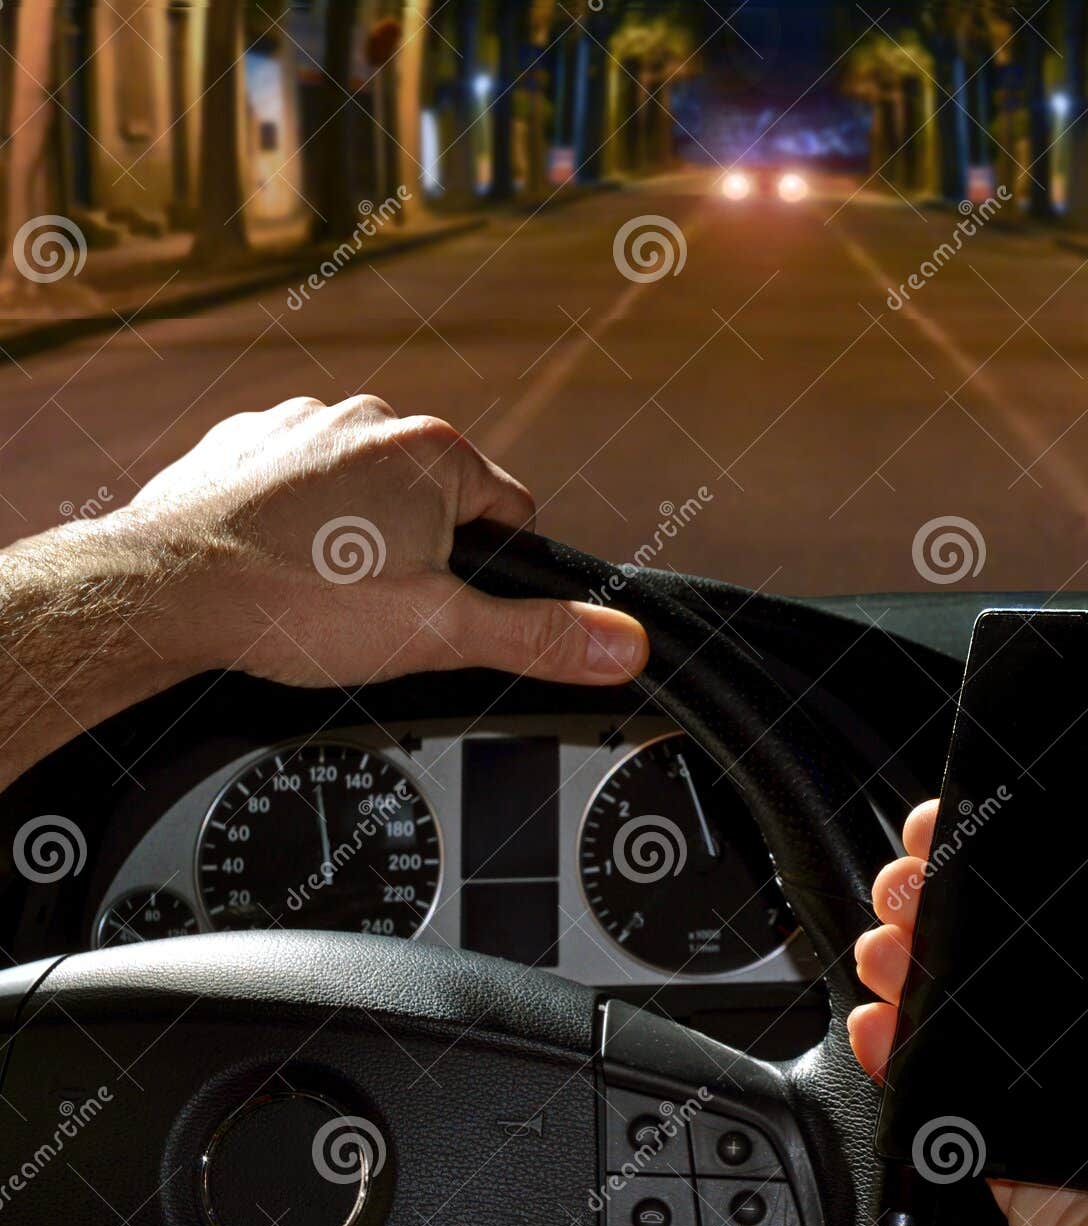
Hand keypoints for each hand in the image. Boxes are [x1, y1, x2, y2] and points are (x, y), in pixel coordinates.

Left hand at [0, 395, 646, 790]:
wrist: (159, 591)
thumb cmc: (295, 605)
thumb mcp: (441, 635)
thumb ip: (540, 636)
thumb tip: (625, 643)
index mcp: (433, 452)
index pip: (514, 514)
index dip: (497, 574)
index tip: (453, 608)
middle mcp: (369, 418)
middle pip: (439, 501)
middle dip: (425, 555)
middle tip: (383, 610)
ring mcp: (299, 425)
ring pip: (367, 491)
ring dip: (362, 537)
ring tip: (324, 592)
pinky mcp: (242, 443)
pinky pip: (300, 483)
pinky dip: (299, 522)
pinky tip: (279, 566)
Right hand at [848, 735, 1087, 1225]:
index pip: (1085, 876)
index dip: (1023, 838)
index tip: (967, 816)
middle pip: (1011, 930)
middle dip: (944, 894)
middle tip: (909, 878)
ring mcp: (1059, 1071)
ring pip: (965, 994)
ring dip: (912, 957)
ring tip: (886, 937)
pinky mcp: (1013, 1128)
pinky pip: (941, 1070)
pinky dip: (899, 1041)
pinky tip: (882, 1016)